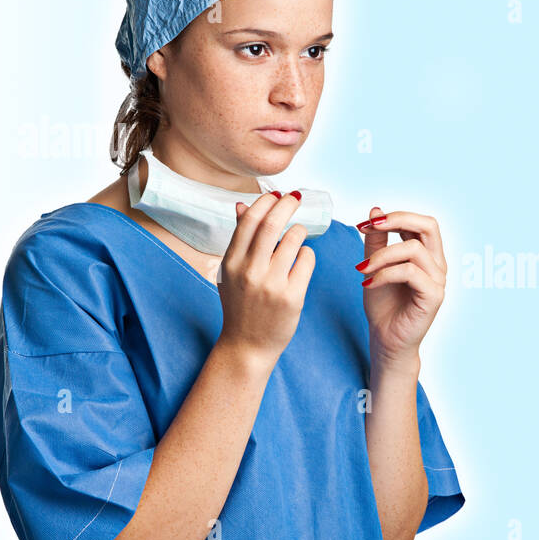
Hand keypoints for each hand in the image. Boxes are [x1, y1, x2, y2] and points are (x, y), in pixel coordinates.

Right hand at [217, 191, 315, 367]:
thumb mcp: (231, 271)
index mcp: (231, 262)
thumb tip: (241, 204)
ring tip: (298, 234)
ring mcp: (271, 285)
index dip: (265, 201)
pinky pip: (307, 260)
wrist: (247, 345)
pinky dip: (307, 254)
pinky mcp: (292, 297)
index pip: (249, 220)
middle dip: (287, 204)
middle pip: (271, 224)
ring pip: (294, 240)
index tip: (277, 194)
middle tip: (296, 197)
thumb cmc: (241, 304)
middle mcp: (249, 271)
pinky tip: (302, 260)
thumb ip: (239, 239)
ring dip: (299, 231)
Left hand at [355, 206, 446, 366]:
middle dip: (397, 220)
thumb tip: (376, 210)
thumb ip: (377, 241)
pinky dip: (385, 273)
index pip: (421, 222)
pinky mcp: (433, 296)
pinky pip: (409, 272)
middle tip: (369, 228)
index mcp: (427, 254)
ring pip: (413, 249)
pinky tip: (368, 284)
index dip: (394, 216)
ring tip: (362, 270)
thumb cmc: (384, 305)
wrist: (386, 339)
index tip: (365, 224)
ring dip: (381, 256)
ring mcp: (438, 280)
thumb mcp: (374, 266)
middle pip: (429, 225)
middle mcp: (437, 264)